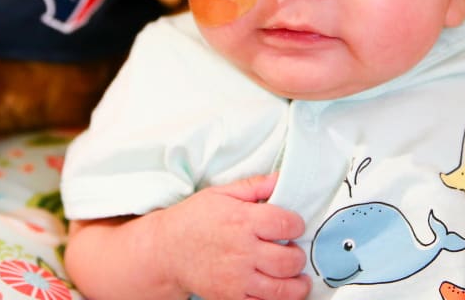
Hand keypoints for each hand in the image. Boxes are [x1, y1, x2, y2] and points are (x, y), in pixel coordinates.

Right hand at [155, 173, 309, 299]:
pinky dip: (278, 299)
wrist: (166, 251)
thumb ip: (255, 186)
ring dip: (297, 283)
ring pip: (283, 289)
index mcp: (242, 221)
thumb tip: (282, 178)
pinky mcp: (231, 297)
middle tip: (293, 250)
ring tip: (296, 275)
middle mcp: (242, 251)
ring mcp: (237, 278)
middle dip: (298, 255)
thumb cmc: (193, 219)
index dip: (297, 224)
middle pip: (290, 259)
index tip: (294, 226)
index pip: (286, 224)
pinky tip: (277, 288)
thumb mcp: (221, 193)